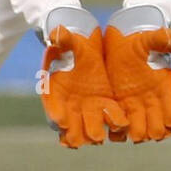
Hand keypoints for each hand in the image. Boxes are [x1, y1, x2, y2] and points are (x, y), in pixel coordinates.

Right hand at [39, 27, 128, 148]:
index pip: (52, 104)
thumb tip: (56, 33)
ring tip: (99, 137)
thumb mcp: (70, 41)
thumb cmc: (76, 44)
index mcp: (56, 87)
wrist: (90, 44)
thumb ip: (64, 39)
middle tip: (84, 136)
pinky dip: (110, 124)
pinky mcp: (103, 104)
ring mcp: (85, 105)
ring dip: (92, 133)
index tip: (60, 121)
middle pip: (70, 124)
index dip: (55, 113)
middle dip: (76, 132)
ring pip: (85, 127)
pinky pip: (105, 118)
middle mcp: (68, 102)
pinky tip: (118, 128)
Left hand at [103, 26, 170, 142]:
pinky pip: (122, 130)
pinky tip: (117, 126)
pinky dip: (120, 132)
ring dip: (139, 133)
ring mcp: (136, 107)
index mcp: (163, 87)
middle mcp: (152, 101)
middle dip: (153, 130)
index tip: (165, 119)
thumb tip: (170, 38)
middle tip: (145, 125)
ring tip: (132, 128)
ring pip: (142, 133)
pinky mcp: (121, 109)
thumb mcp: (144, 40)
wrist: (115, 46)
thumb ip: (157, 38)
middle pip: (158, 130)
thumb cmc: (132, 44)